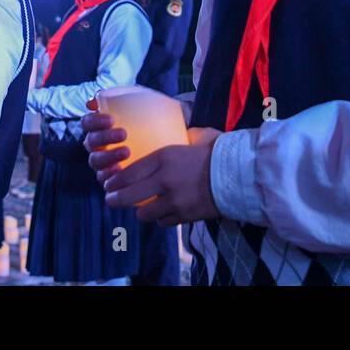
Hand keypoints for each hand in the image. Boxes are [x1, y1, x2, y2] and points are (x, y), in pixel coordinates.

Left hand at [101, 136, 220, 225]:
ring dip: (142, 211)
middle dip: (116, 200)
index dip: (115, 181)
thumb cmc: (218, 152)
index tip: (109, 183)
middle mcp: (164, 180)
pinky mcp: (183, 216)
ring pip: (144, 214)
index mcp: (164, 157)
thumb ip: (180, 138)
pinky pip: (162, 222)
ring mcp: (173, 201)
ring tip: (143, 207)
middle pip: (128, 196)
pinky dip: (161, 218)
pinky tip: (164, 212)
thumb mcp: (195, 138)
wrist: (239, 175)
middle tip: (112, 200)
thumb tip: (180, 128)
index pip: (129, 172)